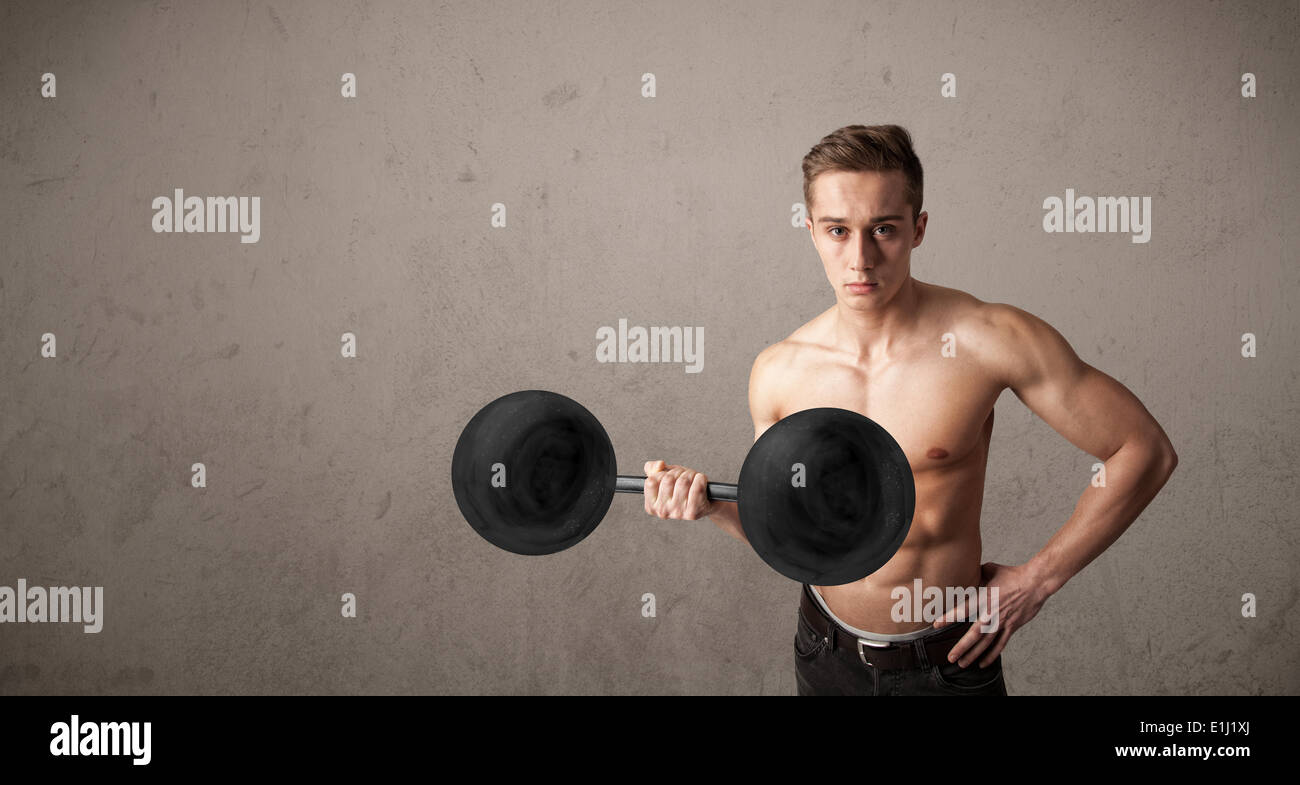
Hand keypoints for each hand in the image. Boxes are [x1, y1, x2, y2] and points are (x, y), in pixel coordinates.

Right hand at [642, 460, 716, 519]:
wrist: (704, 503)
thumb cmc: (682, 489)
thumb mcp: (664, 476)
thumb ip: (652, 468)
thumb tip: (659, 465)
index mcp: (652, 506)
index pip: (651, 480)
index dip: (662, 473)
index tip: (669, 476)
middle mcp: (663, 512)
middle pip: (668, 479)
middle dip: (678, 472)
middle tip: (684, 475)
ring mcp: (677, 513)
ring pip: (683, 481)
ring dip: (690, 474)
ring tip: (693, 478)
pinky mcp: (693, 512)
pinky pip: (697, 487)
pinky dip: (701, 478)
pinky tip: (701, 481)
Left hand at [933, 561, 1050, 668]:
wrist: (1035, 583)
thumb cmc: (1013, 574)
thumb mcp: (991, 570)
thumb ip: (978, 572)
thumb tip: (969, 570)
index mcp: (984, 598)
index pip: (963, 610)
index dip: (949, 618)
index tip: (936, 626)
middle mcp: (992, 613)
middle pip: (974, 634)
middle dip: (961, 647)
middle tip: (950, 657)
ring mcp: (1003, 621)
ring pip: (986, 642)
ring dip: (973, 654)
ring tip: (962, 663)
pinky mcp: (1012, 627)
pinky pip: (1001, 644)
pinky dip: (992, 655)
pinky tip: (983, 663)